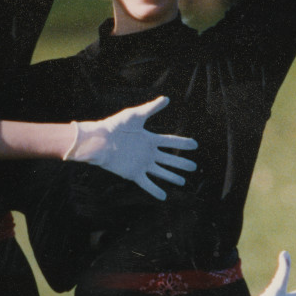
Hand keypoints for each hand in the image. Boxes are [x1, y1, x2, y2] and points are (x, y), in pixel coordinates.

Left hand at [66, 95, 197, 198]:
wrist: (100, 141)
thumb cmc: (115, 126)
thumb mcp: (135, 116)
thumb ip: (151, 108)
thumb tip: (167, 98)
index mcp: (149, 139)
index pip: (170, 142)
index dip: (183, 143)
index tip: (195, 145)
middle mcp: (148, 153)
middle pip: (169, 159)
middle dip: (181, 163)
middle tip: (193, 167)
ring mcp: (141, 164)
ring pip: (161, 172)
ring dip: (172, 177)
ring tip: (182, 182)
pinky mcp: (133, 173)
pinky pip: (147, 184)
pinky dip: (155, 191)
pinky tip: (164, 197)